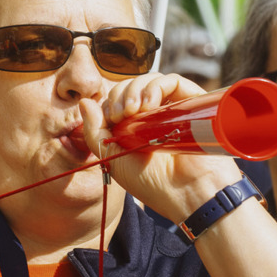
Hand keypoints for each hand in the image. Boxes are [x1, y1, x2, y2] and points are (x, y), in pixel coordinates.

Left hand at [79, 73, 242, 223]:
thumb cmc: (153, 183)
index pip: (117, 100)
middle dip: (119, 95)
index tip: (110, 120)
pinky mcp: (192, 103)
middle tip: (120, 114)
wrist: (189, 195)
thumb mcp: (113, 158)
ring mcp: (173, 108)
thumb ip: (95, 131)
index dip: (109, 104)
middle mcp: (155, 116)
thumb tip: (84, 101)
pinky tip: (149, 105)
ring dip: (135, 89)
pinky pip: (172, 81)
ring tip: (134, 109)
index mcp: (135, 128)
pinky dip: (155, 86)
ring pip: (150, 81)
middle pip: (131, 87)